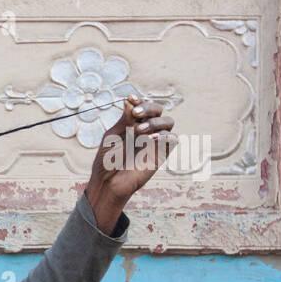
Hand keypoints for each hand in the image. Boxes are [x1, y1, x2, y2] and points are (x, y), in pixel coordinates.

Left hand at [85, 94, 176, 231]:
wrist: (109, 182)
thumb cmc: (107, 160)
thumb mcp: (112, 137)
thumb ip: (123, 121)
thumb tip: (129, 101)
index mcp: (133, 123)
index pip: (141, 106)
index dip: (139, 100)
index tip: (131, 99)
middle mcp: (147, 128)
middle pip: (158, 110)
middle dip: (148, 108)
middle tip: (136, 114)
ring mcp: (156, 140)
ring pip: (168, 122)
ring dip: (155, 122)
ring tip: (140, 131)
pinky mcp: (162, 153)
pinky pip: (173, 139)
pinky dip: (165, 136)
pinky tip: (151, 139)